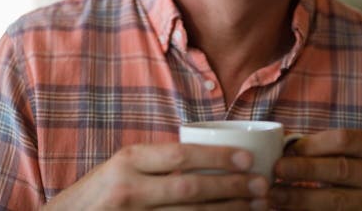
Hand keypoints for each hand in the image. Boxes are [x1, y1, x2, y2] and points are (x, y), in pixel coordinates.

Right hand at [43, 142, 269, 209]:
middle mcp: (129, 189)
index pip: (180, 155)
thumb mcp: (121, 168)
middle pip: (190, 189)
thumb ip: (156, 164)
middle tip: (263, 186)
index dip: (217, 157)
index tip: (248, 158)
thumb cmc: (99, 193)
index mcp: (129, 161)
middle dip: (231, 188)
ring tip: (256, 208)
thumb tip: (208, 158)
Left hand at [271, 129, 361, 209]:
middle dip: (303, 170)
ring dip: (300, 198)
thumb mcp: (358, 150)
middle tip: (276, 170)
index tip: (286, 150)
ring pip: (336, 201)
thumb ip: (326, 147)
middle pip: (340, 169)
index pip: (343, 140)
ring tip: (275, 195)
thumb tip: (284, 148)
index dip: (311, 144)